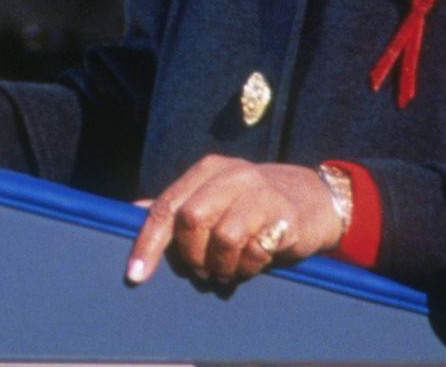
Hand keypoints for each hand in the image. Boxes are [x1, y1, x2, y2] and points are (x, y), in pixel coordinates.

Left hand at [125, 156, 343, 286]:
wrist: (315, 199)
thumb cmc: (253, 204)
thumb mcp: (214, 196)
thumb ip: (176, 205)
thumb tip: (130, 211)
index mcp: (209, 170)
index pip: (167, 206)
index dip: (148, 243)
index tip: (136, 276)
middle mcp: (234, 175)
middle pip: (191, 219)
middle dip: (191, 254)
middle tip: (202, 271)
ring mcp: (263, 193)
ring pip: (224, 237)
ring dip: (221, 265)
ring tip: (228, 271)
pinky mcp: (287, 217)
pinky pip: (256, 250)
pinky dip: (248, 267)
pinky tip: (252, 265)